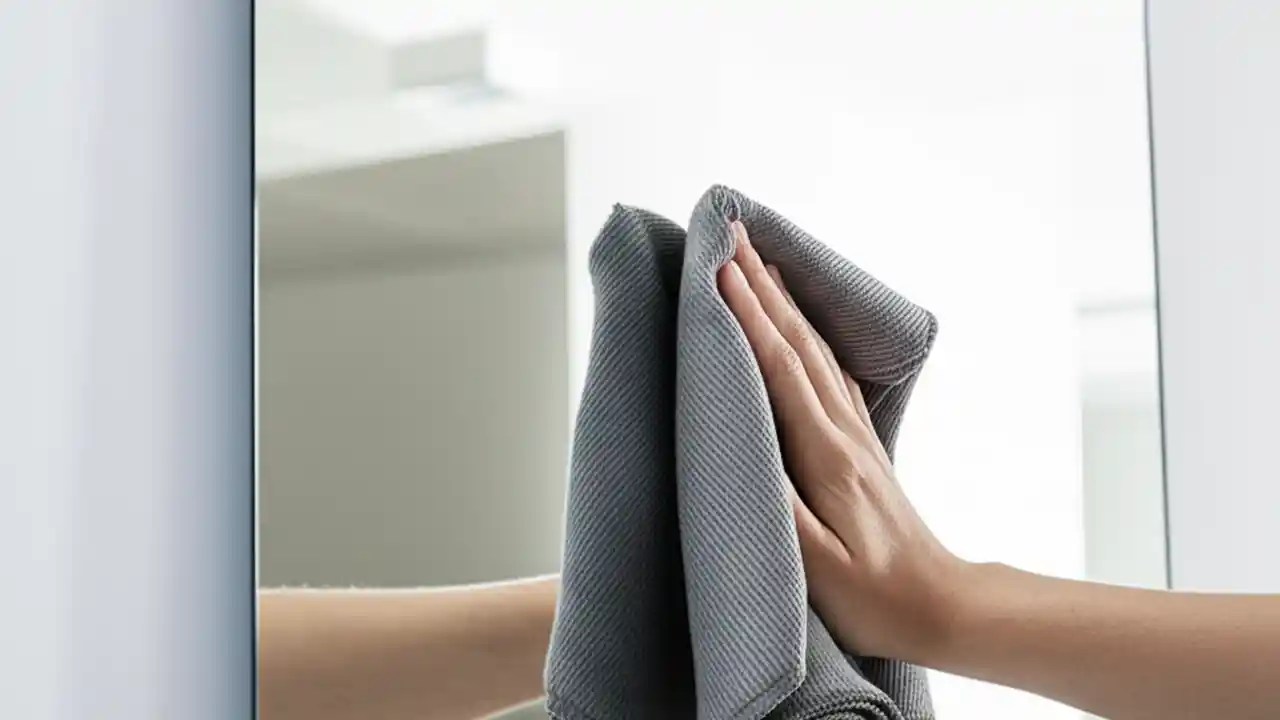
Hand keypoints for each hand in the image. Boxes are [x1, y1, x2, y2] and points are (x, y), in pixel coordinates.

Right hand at [717, 221, 966, 661]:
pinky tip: (799, 324)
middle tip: (732, 235)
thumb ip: (779, 509)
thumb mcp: (817, 569)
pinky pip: (829, 373)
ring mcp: (855, 437)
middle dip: (763, 286)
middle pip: (798, 343)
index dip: (748, 317)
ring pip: (815, 351)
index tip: (719, 268)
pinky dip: (807, 336)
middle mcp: (844, 433)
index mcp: (828, 457)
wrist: (943, 608)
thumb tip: (742, 448)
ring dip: (784, 302)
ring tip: (759, 260)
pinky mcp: (860, 448)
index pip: (781, 370)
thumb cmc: (874, 599)